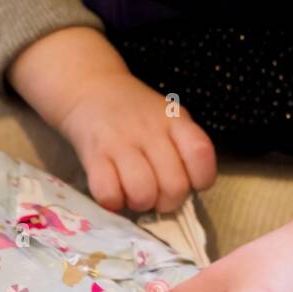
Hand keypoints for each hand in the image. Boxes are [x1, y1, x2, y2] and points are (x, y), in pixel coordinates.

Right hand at [8, 28, 216, 213]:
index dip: (201, 178)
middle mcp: (150, 131)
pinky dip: (113, 201)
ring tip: (134, 194)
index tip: (190, 182)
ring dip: (140, 204)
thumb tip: (187, 189)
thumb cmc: (135, 110)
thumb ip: (182, 146)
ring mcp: (120, 142)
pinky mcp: (93, 155)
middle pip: (174, 186)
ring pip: (143, 194)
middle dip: (168, 202)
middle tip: (157, 194)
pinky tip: (114, 191)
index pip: (201, 154)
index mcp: (175, 120)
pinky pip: (108, 193)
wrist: (91, 87)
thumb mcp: (168, 116)